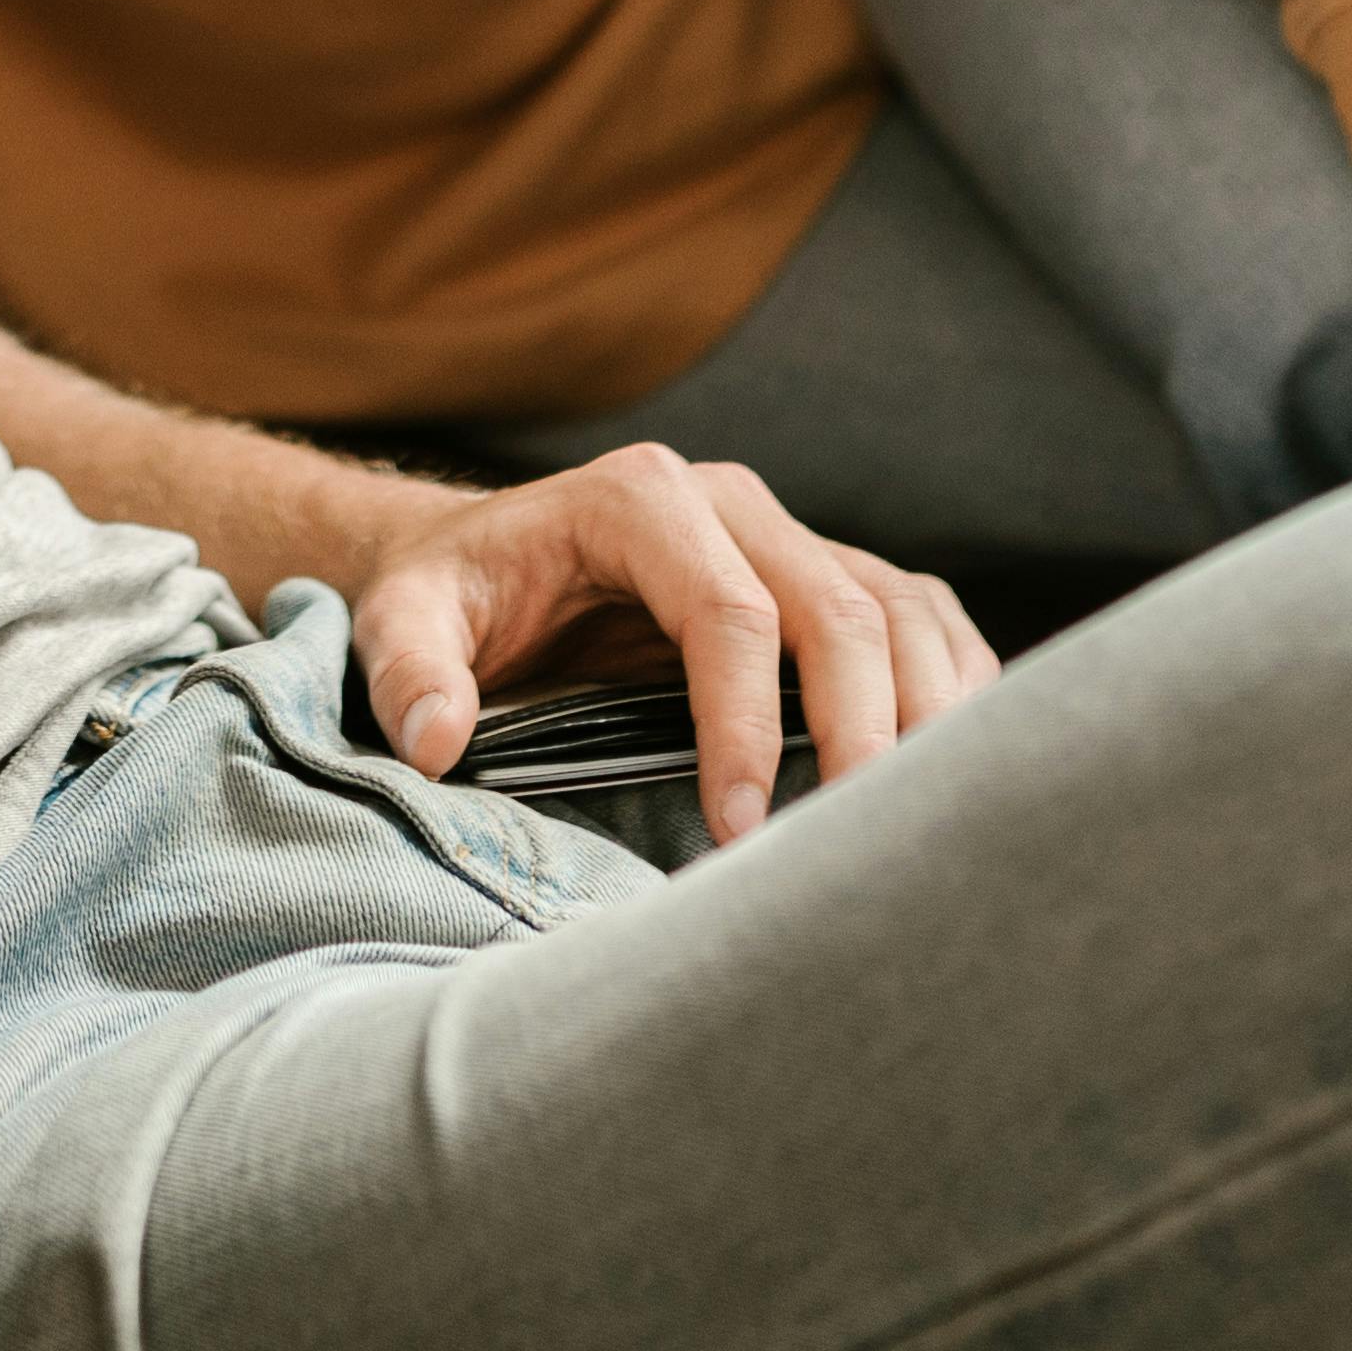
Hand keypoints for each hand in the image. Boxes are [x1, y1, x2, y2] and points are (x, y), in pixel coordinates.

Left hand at [342, 448, 997, 845]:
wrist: (486, 557)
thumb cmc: (452, 595)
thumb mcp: (400, 618)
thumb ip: (406, 670)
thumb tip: (437, 741)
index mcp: (639, 498)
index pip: (731, 613)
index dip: (747, 724)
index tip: (738, 830)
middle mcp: (731, 501)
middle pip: (840, 611)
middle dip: (862, 734)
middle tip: (851, 852)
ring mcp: (790, 532)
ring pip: (902, 611)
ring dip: (928, 716)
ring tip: (917, 829)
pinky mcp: (827, 571)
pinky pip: (921, 618)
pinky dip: (950, 691)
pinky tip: (947, 775)